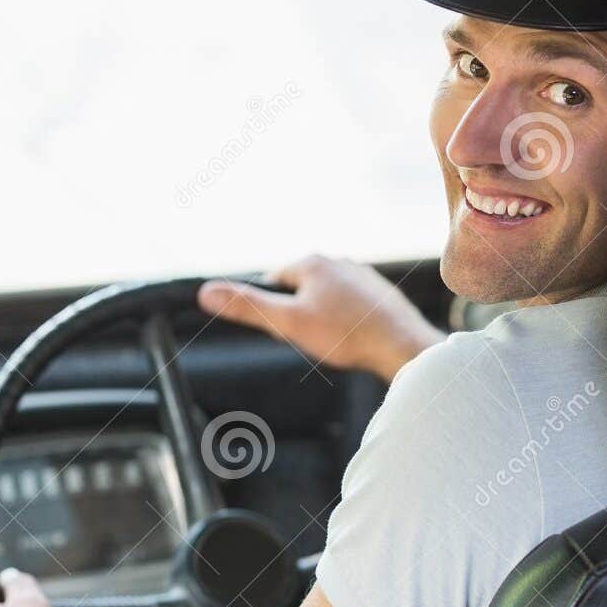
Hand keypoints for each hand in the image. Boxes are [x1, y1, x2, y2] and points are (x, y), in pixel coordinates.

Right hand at [199, 256, 442, 383]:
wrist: (401, 345)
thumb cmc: (345, 335)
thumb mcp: (288, 324)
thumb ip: (248, 307)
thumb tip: (205, 292)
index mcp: (312, 263)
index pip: (275, 281)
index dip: (276, 310)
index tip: (288, 330)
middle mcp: (338, 260)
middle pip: (301, 289)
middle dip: (300, 314)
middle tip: (314, 338)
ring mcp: (362, 275)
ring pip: (327, 297)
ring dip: (324, 318)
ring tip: (336, 340)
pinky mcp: (380, 292)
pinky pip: (351, 305)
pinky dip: (347, 321)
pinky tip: (355, 338)